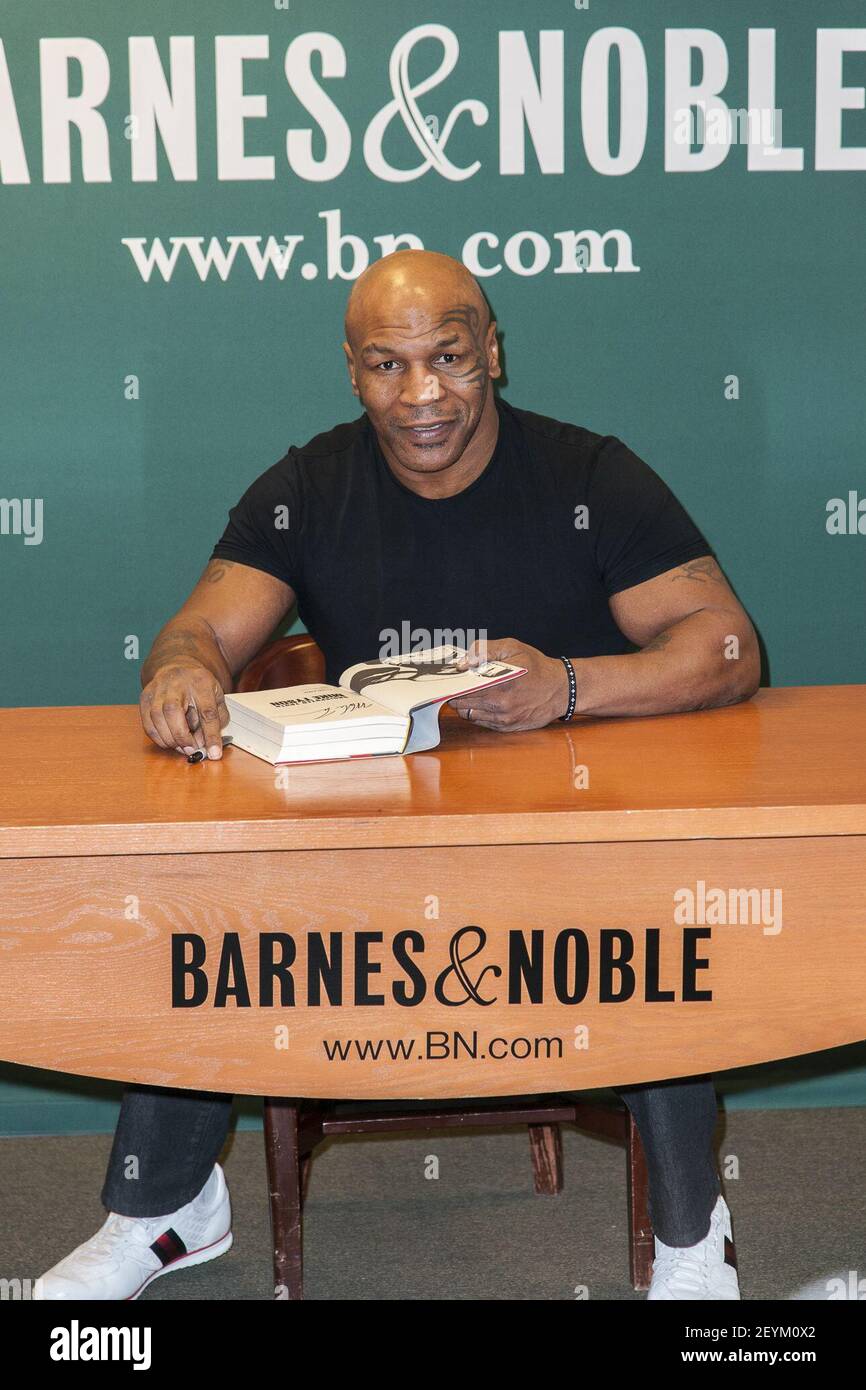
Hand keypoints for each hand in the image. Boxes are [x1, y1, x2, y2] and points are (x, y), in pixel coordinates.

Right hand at [139, 663, 229, 758]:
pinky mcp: (145, 697)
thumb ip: (217, 721)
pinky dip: (157, 737)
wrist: (178, 667)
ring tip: (181, 747)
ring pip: (157, 717)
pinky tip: (168, 741)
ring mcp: (158, 689)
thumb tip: (207, 744)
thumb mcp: (217, 698)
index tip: (214, 753)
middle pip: (174, 711)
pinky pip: (147, 722)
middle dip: (182, 736)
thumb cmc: (199, 686)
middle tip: (191, 750)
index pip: (207, 711)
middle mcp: (177, 683)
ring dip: (169, 738)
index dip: (211, 735)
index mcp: (201, 682)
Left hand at [449, 638, 570, 731]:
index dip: (452, 684)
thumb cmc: (536, 666)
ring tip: (469, 693)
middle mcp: (500, 705)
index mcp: (499, 683)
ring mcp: (503, 719)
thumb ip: (484, 650)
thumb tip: (463, 663)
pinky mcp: (507, 728)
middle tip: (455, 685)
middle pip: (461, 704)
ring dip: (465, 705)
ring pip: (469, 715)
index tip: (448, 679)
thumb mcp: (512, 648)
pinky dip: (477, 713)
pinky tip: (483, 702)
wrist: (562, 690)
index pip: (462, 689)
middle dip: (455, 694)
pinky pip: (481, 722)